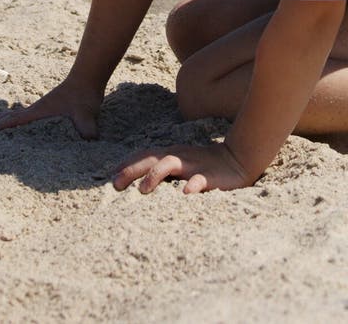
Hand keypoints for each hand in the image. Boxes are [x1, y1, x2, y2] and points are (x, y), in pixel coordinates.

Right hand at [0, 77, 102, 139]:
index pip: (15, 120)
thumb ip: (88, 129)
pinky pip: (26, 114)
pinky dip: (15, 116)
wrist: (89, 78)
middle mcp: (37, 108)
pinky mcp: (48, 108)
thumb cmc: (85, 96)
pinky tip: (15, 118)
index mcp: (39, 111)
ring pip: (16, 113)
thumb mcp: (87, 114)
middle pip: (10, 115)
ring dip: (1, 117)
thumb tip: (89, 142)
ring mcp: (41, 107)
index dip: (1, 126)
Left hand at [113, 142, 253, 193]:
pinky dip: (193, 185)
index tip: (109, 176)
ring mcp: (194, 165)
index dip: (126, 164)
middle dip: (132, 170)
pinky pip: (201, 180)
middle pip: (151, 158)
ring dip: (155, 174)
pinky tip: (186, 194)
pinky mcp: (211, 176)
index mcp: (171, 154)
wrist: (239, 158)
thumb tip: (136, 182)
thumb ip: (162, 169)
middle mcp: (179, 156)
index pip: (144, 155)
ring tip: (143, 190)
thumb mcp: (181, 164)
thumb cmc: (204, 165)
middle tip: (115, 185)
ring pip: (171, 164)